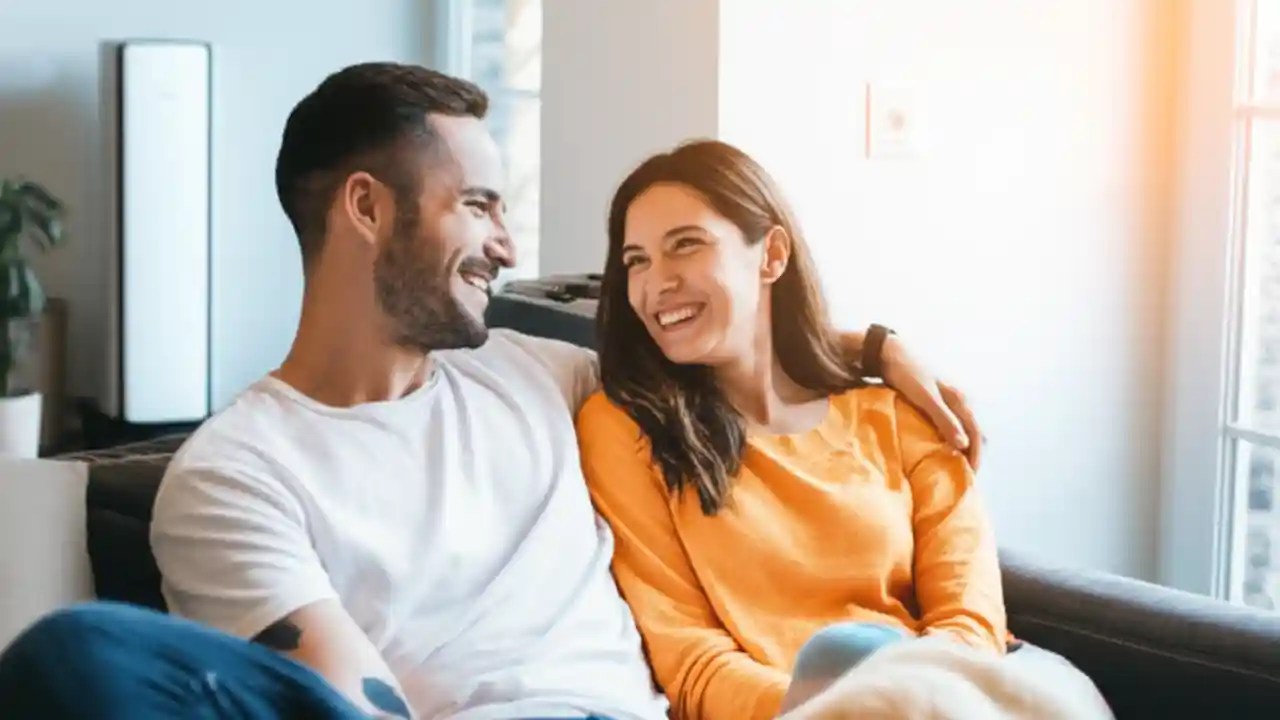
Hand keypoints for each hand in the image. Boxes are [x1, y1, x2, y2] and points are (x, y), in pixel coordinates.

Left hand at [879, 336, 983, 469]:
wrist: (889, 351)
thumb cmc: (906, 373)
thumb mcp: (925, 398)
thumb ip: (944, 419)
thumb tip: (964, 445)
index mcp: (960, 398)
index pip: (976, 432)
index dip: (976, 455)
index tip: (971, 476)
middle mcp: (959, 398)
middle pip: (974, 431)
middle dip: (973, 453)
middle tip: (965, 475)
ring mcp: (948, 398)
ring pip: (964, 427)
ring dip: (964, 445)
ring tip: (955, 465)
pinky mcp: (936, 399)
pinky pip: (952, 422)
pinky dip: (952, 437)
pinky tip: (942, 446)